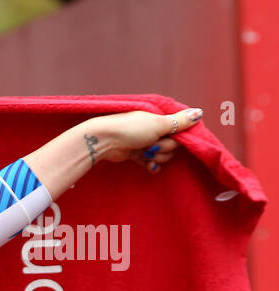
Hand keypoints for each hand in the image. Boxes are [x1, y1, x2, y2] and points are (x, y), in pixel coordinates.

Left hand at [86, 106, 202, 172]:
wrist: (104, 141)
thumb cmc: (130, 129)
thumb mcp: (158, 123)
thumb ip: (180, 121)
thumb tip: (199, 112)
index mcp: (161, 119)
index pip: (181, 130)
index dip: (180, 138)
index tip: (173, 138)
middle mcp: (155, 129)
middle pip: (174, 145)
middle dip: (165, 148)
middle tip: (152, 146)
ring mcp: (146, 142)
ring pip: (163, 155)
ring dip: (157, 157)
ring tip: (145, 154)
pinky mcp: (137, 154)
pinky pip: (152, 162)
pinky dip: (151, 165)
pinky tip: (148, 165)